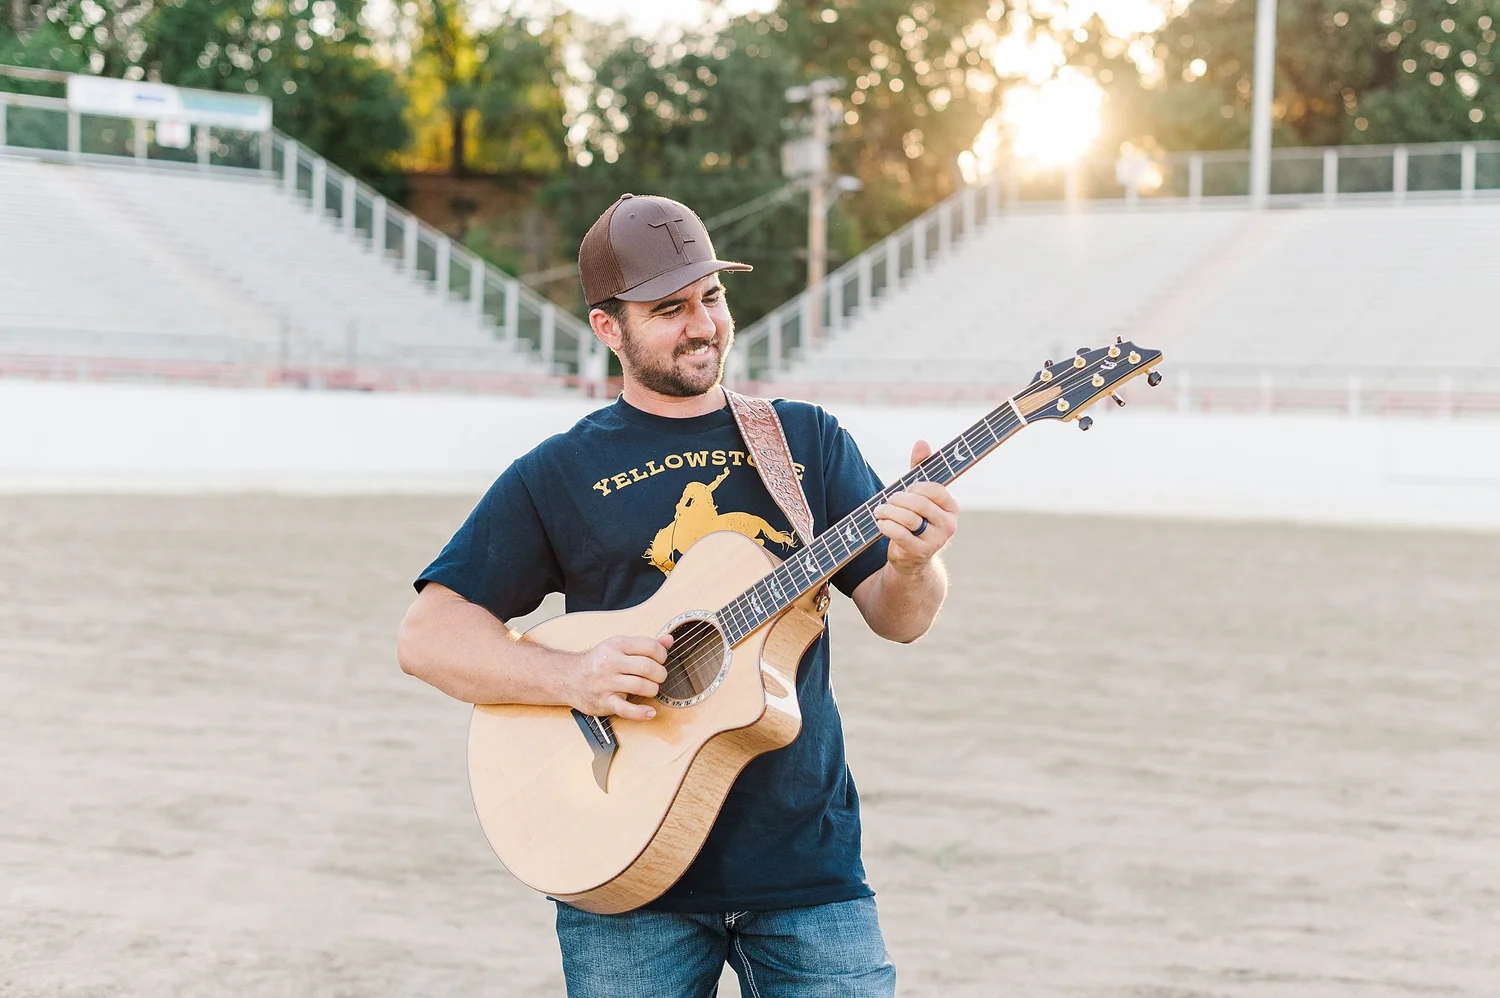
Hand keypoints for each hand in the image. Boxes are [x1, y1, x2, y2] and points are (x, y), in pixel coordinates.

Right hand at [570, 634, 672, 720]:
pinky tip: (649, 712)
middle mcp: (611, 662)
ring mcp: (607, 683)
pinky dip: (641, 713)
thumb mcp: (619, 647)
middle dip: (660, 674)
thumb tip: (669, 640)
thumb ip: (645, 644)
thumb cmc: (599, 662)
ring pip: (641, 686)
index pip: (650, 646)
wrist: (569, 678)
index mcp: (617, 645)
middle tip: (658, 677)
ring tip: (651, 689)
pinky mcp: (604, 702)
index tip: (660, 661)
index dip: (662, 655)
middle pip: (647, 667)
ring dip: (653, 690)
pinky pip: (626, 710)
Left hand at [873, 440, 958, 574]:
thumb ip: (920, 468)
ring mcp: (935, 541)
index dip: (915, 487)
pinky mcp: (919, 552)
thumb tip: (922, 442)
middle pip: (918, 503)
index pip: (934, 489)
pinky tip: (880, 523)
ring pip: (908, 518)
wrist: (912, 559)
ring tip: (879, 511)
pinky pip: (899, 533)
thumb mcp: (919, 494)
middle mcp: (949, 525)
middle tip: (887, 500)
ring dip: (888, 511)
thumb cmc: (916, 520)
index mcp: (951, 508)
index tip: (906, 489)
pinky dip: (885, 525)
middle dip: (897, 499)